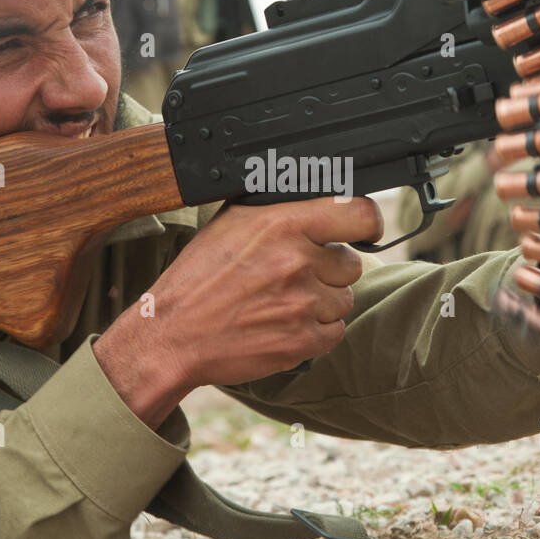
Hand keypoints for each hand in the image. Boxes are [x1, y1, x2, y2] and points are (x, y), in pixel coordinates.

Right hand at [93, 197, 381, 426]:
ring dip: (322, 301)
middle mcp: (297, 260)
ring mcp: (302, 303)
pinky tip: (285, 323)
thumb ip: (279, 210)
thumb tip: (317, 197)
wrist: (173, 334)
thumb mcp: (231, 223)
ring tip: (283, 301)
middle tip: (295, 274)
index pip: (358, 213)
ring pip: (344, 299)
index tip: (362, 230)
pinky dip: (316, 330)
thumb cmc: (199, 278)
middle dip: (328, 269)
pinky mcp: (302, 341)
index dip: (366, 223)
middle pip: (352, 263)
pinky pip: (335, 330)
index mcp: (281, 223)